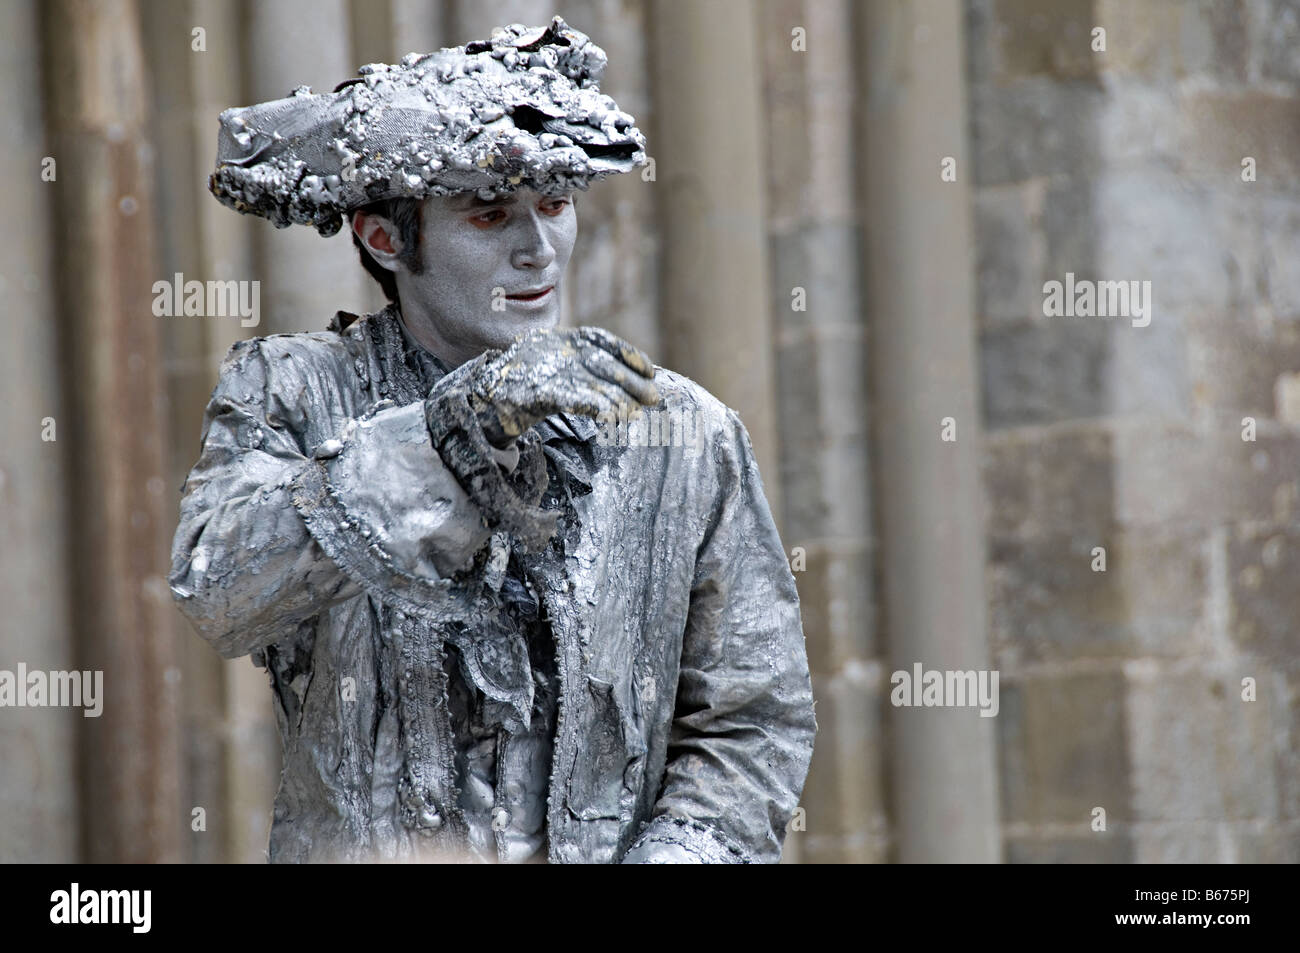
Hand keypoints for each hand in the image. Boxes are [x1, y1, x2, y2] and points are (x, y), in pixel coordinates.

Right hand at [466, 326, 659, 446]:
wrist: (476, 406)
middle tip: (655, 398)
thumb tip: (622, 385)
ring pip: (590, 383)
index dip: (627, 353)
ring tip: (636, 414)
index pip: (598, 338)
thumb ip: (577, 371)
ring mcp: (539, 369)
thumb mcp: (549, 371)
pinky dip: (596, 406)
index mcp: (553, 339)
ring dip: (619, 399)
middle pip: (600, 362)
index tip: (650, 371)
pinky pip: (571, 398)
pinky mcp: (532, 392)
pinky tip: (613, 417)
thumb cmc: (517, 391)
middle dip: (631, 381)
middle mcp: (548, 348)